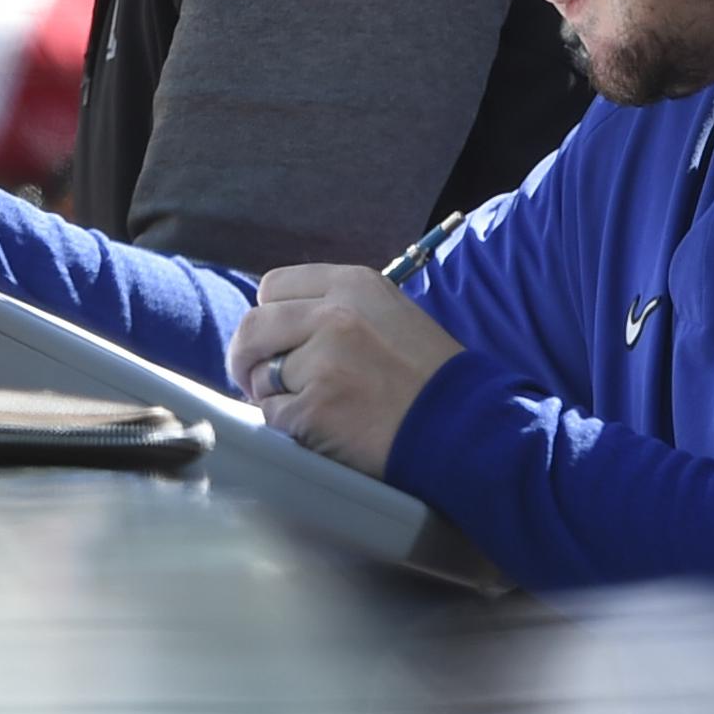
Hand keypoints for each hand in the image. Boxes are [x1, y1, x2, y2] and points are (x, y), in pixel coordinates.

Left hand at [225, 265, 466, 478]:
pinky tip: (327, 429)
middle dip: (248, 357)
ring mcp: (322, 361)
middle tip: (258, 380)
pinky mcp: (315, 408)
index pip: (273, 286)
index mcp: (352, 283)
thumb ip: (335, 308)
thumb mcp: (388, 314)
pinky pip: (273, 417)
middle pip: (253, 327)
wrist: (465, 426)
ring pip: (261, 376)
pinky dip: (291, 428)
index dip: (269, 318)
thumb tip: (278, 327)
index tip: (275, 341)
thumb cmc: (429, 376)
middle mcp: (333, 313)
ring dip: (276, 397)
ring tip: (317, 407)